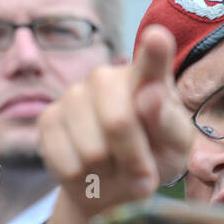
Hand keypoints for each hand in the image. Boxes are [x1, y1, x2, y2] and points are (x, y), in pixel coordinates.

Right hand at [36, 24, 190, 218]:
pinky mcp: (48, 119)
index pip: (152, 60)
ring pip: (92, 150)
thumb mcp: (175, 146)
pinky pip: (68, 164)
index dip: (155, 51)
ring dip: (108, 173)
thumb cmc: (153, 158)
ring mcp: (73, 96)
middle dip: (132, 157)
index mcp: (148, 78)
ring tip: (115, 169)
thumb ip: (167, 122)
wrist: (114, 185)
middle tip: (144, 174)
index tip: (158, 38)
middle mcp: (107, 78)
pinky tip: (90, 172)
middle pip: (117, 122)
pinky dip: (84, 180)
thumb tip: (150, 95)